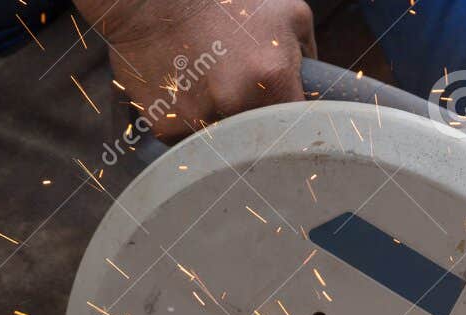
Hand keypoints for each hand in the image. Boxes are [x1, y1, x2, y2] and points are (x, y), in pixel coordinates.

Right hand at [75, 0, 316, 140]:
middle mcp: (238, 103)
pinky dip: (192, 128)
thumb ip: (310, 53)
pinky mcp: (168, 128)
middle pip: (264, 144)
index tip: (296, 135)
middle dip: (263, 134)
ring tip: (214, 99)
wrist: (148, 1)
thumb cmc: (222, 3)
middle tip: (252, 113)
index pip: (302, 129)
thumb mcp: (286, 13)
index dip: (299, 134)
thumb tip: (317, 86)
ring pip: (227, 149)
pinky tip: (187, 100)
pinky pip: (191, 145)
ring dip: (227, 134)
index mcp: (273, 78)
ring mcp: (201, 118)